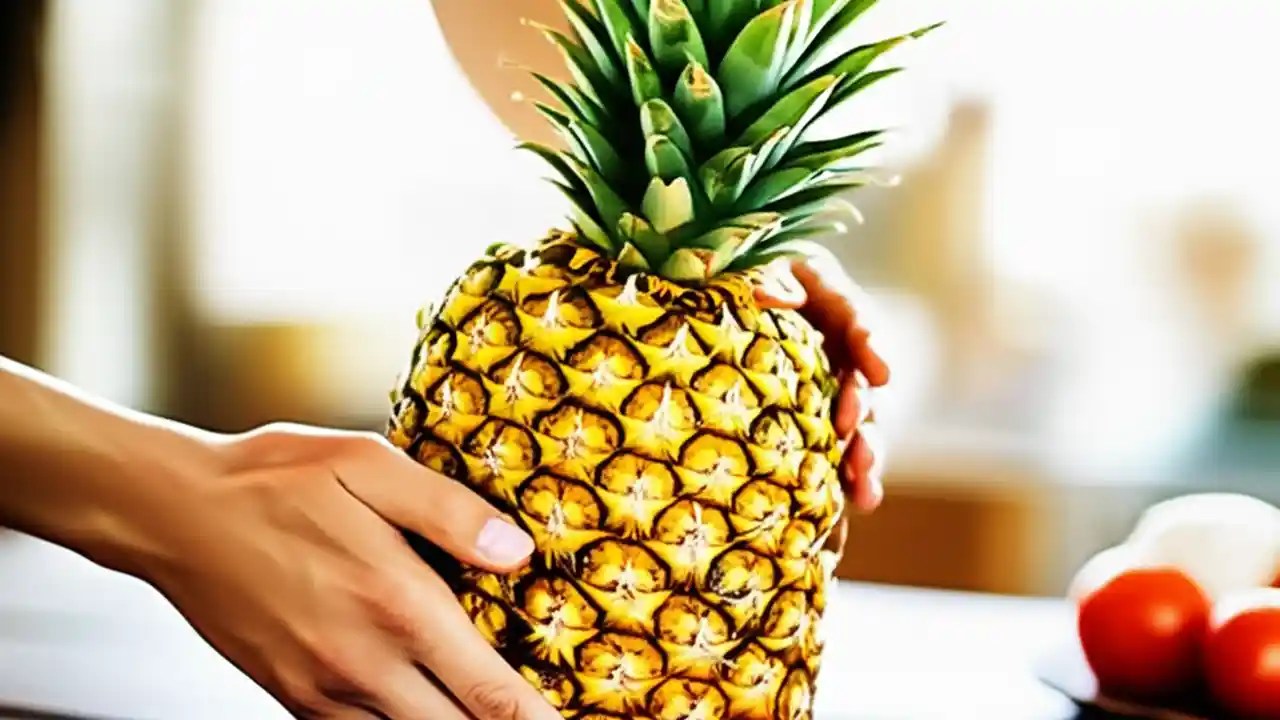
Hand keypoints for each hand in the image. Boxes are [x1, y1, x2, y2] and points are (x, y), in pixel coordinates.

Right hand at [140, 423, 560, 719]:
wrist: (171, 513)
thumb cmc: (276, 478)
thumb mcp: (368, 464)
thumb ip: (449, 512)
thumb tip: (519, 554)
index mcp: (398, 604)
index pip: (490, 693)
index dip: (536, 718)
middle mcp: (364, 663)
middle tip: (537, 716)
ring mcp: (323, 689)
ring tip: (480, 707)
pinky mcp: (291, 696)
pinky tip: (418, 702)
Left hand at [755, 255, 890, 511]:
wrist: (727, 301)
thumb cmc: (740, 275)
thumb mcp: (753, 267)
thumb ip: (767, 279)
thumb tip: (775, 297)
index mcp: (829, 300)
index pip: (856, 319)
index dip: (870, 346)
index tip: (880, 375)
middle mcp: (841, 347)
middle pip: (863, 381)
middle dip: (861, 411)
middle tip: (850, 433)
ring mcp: (834, 385)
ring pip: (861, 423)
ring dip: (865, 455)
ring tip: (864, 489)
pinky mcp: (822, 418)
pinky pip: (840, 449)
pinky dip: (851, 477)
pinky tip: (858, 503)